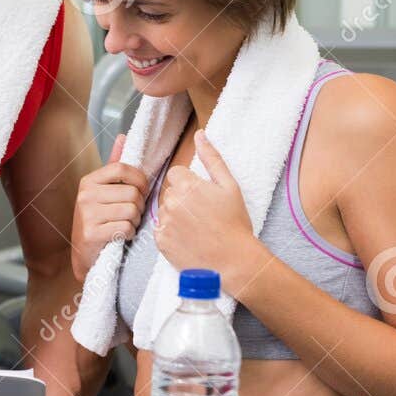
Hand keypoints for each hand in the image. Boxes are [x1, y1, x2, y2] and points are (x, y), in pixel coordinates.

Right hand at [71, 134, 149, 281]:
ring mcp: (87, 214)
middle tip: (131, 214)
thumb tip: (123, 137)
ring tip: (125, 224)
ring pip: (131, 210)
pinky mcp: (91, 233)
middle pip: (131, 192)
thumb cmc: (99, 220)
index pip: (122, 168)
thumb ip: (114, 166)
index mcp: (89, 181)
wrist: (84, 254)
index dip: (139, 179)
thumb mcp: (103, 191)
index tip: (142, 190)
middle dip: (138, 206)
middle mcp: (85, 195)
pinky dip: (128, 234)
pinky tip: (120, 236)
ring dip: (135, 221)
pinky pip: (125, 227)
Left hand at [153, 132, 264, 294]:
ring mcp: (164, 223)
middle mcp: (171, 203)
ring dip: (175, 216)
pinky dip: (171, 233)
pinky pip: (161, 230)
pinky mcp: (161, 242)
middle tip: (202, 215)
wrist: (234, 261)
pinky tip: (188, 239)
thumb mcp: (229, 186)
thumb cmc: (235, 223)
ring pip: (164, 211)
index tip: (202, 197)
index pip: (176, 174)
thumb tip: (199, 135)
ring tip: (197, 228)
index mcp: (187, 186)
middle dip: (182, 199)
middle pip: (169, 192)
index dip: (189, 184)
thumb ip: (212, 158)